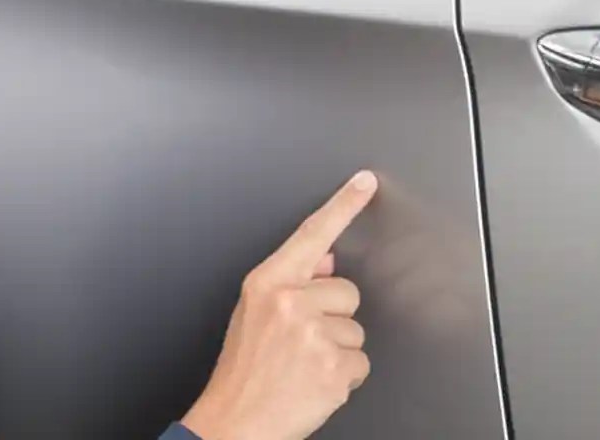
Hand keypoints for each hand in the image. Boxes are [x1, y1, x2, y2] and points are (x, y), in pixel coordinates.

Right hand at [181, 170, 378, 439]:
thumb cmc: (242, 372)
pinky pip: (361, 362)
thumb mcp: (253, 314)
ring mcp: (314, 334)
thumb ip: (291, 283)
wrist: (234, 424)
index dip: (342, 206)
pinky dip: (344, 378)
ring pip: (357, 330)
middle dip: (334, 317)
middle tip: (302, 344)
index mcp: (268, 283)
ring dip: (338, 351)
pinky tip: (315, 384)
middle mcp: (291, 302)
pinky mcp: (334, 366)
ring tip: (304, 367)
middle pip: (348, 292)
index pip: (312, 235)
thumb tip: (328, 259)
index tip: (365, 183)